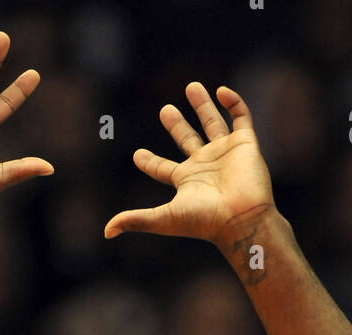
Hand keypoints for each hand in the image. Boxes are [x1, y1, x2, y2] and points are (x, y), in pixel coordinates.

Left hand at [104, 83, 273, 245]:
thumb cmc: (205, 221)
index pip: (163, 168)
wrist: (242, 219)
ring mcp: (225, 153)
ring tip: (191, 86)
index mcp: (185, 182)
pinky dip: (233, 103)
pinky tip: (221, 91)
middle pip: (187, 140)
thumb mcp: (164, 218)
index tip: (136, 155)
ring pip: (213, 123)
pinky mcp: (245, 144)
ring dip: (203, 105)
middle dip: (176, 125)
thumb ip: (136, 220)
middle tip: (164, 110)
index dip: (149, 162)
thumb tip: (107, 232)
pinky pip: (241, 117)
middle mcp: (204, 165)